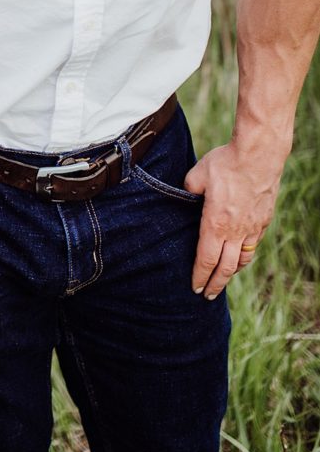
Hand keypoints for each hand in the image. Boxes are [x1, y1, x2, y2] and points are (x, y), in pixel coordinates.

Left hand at [184, 139, 281, 298]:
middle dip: (215, 284)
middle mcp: (235, 231)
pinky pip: (254, 243)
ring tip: (224, 278)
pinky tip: (242, 254)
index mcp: (215, 224)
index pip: (206, 259)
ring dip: (233, 272)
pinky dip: (246, 253)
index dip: (200, 276)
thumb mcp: (196, 175)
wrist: (258, 155)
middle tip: (208, 295)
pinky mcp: (264, 219)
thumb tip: (186, 195)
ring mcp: (252, 227)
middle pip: (225, 267)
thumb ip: (189, 190)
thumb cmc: (226, 164)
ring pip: (243, 258)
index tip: (195, 288)